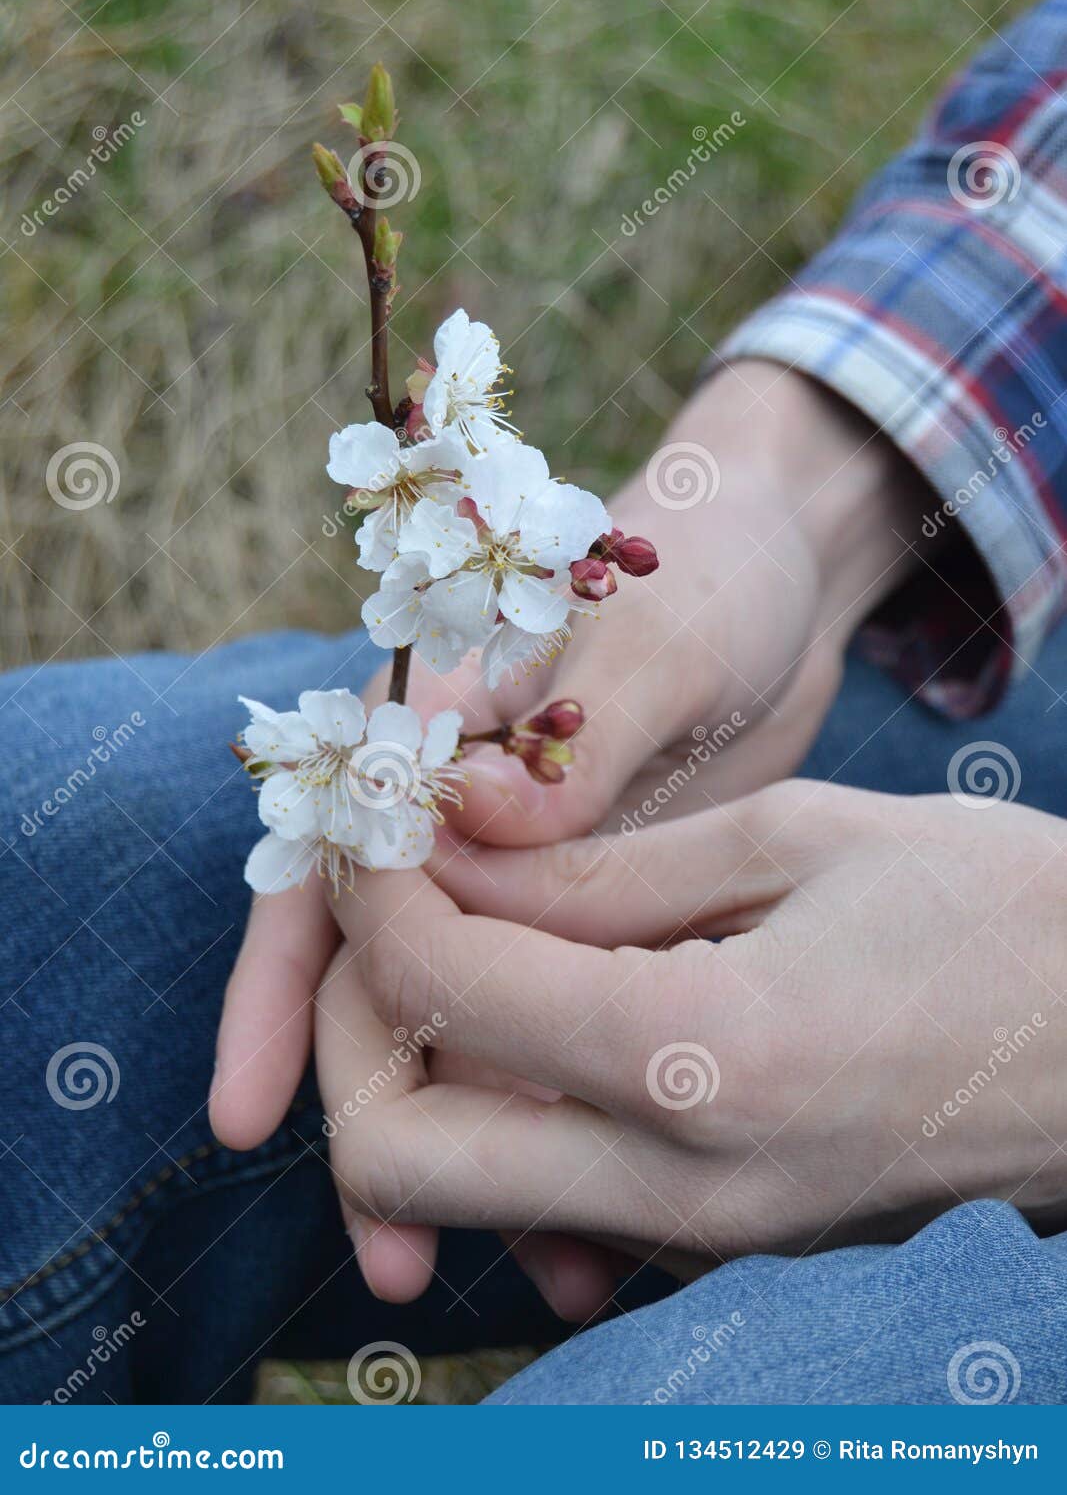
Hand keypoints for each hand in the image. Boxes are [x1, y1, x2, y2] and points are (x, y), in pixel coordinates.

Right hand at [211, 357, 928, 1295]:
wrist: (784, 582)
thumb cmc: (703, 571)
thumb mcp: (659, 636)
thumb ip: (580, 726)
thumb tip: (482, 824)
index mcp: (428, 738)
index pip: (327, 873)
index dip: (278, 996)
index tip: (253, 1114)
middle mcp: (457, 822)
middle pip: (385, 984)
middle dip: (379, 1117)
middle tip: (395, 1252)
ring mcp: (529, 878)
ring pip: (475, 1028)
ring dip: (485, 1146)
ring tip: (535, 1268)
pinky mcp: (599, 917)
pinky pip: (566, 1028)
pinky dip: (576, 1111)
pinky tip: (610, 1206)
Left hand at [318, 782, 1066, 1276]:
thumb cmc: (993, 910)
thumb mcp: (795, 838)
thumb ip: (600, 869)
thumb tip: (449, 859)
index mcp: (705, 1054)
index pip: (443, 987)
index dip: (376, 888)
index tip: (378, 818)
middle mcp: (685, 1187)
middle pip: (397, 1157)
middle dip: (349, 1025)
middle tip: (389, 905)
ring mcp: (703, 1242)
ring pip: (461, 1191)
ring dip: (413, 1067)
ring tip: (459, 934)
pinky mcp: (721, 1248)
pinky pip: (549, 1196)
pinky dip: (501, 1106)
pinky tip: (543, 999)